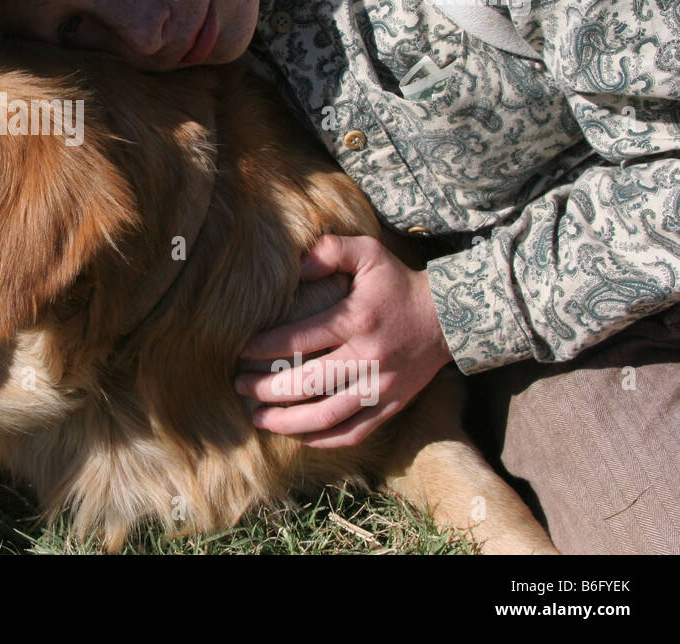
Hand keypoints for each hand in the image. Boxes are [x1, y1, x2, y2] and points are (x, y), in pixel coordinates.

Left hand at [234, 234, 451, 448]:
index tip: (240, 351)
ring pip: (328, 415)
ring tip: (258, 419)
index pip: (300, 339)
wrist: (449, 318)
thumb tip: (296, 265)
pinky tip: (300, 436)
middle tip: (239, 386)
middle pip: (308, 382)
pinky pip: (356, 432)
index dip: (265, 348)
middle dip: (266, 389)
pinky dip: (325, 439)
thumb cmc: (399, 283)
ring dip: (288, 422)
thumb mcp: (369, 253)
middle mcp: (369, 357)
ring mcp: (382, 386)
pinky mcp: (393, 405)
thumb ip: (330, 251)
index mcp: (357, 320)